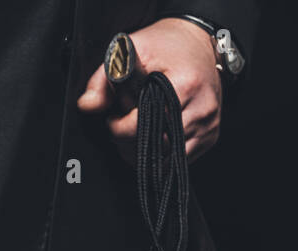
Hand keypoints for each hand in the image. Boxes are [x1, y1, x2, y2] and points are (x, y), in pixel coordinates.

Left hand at [76, 18, 222, 161]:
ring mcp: (209, 125)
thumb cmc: (164, 47)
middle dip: (129, 142)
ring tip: (138, 130)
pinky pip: (177, 161)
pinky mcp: (210, 136)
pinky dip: (160, 155)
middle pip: (153, 149)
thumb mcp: (129, 52)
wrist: (198, 42)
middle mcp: (202, 108)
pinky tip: (153, 136)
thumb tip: (87, 106)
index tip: (114, 116)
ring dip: (144, 152)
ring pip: (165, 161)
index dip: (119, 127)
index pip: (142, 127)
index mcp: (185, 86)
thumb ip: (103, 80)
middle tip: (124, 123)